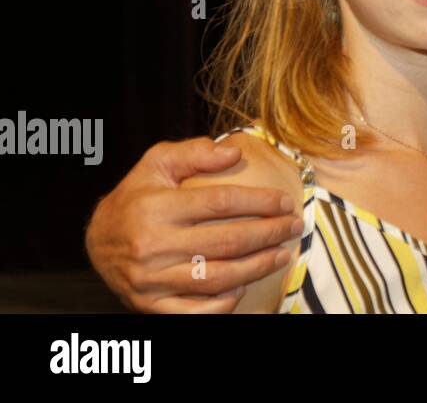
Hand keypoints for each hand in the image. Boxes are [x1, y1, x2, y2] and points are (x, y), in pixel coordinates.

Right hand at [84, 136, 300, 312]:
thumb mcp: (157, 163)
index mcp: (155, 208)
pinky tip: (243, 286)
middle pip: (226, 242)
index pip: (220, 203)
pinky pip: (194, 311)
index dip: (259, 202)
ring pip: (217, 278)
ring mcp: (150, 281)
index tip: (284, 202)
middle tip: (293, 226)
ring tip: (281, 254)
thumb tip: (234, 153)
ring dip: (257, 268)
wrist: (96, 240)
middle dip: (268, 234)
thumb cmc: (136, 197)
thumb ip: (195, 153)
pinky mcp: (150, 305)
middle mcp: (152, 246)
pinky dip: (223, 303)